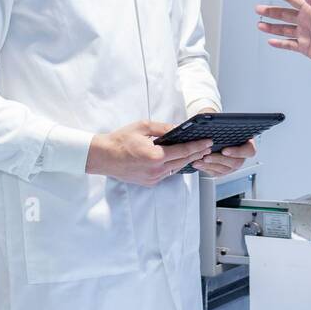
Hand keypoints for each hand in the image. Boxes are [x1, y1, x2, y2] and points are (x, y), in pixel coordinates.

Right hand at [85, 120, 212, 185]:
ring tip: (195, 152)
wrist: (102, 157)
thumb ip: (163, 128)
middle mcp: (156, 170)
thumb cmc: (120, 140)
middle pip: (183, 161)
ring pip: (175, 169)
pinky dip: (173, 166)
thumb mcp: (142, 127)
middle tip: (206, 147)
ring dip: (186, 160)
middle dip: (196, 154)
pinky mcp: (148, 182)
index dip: (198, 146)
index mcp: (156, 156)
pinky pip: (166, 174)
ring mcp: (152, 178)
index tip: (207, 142)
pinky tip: (178, 159)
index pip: (183, 151)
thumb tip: (178, 128)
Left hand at [184, 108, 256, 177]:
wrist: (217, 134)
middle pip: (236, 163)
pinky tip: (199, 163)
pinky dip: (206, 168)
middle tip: (207, 156)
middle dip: (219, 160)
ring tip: (199, 160)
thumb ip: (225, 124)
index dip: (237, 152)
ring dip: (210, 165)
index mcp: (248, 144)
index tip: (225, 150)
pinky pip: (217, 173)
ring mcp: (233, 165)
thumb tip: (217, 121)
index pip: (249, 151)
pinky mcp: (224, 170)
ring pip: (225, 170)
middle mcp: (242, 157)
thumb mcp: (226, 124)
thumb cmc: (224, 128)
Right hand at [256, 0, 310, 67]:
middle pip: (284, 14)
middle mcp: (305, 21)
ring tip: (260, 25)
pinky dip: (279, 43)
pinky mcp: (304, 47)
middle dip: (271, 11)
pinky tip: (270, 41)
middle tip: (258, 9)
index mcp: (310, 11)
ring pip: (284, 29)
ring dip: (271, 27)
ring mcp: (304, 34)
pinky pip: (288, 44)